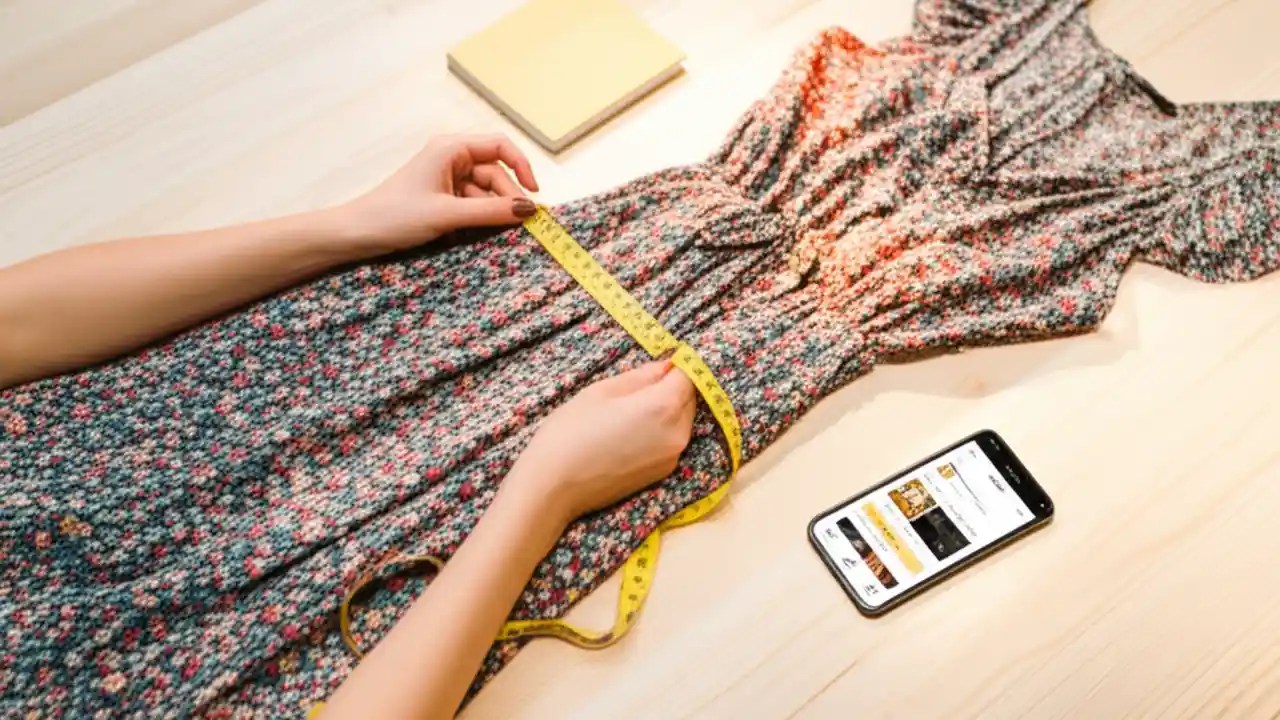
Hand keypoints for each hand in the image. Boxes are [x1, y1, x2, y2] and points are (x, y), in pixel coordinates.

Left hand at [339, 133, 539, 252]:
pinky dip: (480, 217)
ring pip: (486, 191)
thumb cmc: (394, 216)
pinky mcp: (442, 197)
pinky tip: (480, 233)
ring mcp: (446, 178)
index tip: (534, 194)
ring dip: (494, 210)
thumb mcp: (447, 215)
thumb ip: (491, 212)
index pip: (500, 146)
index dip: (522, 166)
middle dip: (508, 197)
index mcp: (450, 148)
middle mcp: (450, 158)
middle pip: (496, 172)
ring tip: (498, 233)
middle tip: (520, 225)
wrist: (357, 234)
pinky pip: (472, 203)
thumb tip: (530, 210)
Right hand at [506, 361, 696, 523]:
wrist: (554, 487)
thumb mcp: (601, 391)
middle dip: (671, 387)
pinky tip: (630, 432)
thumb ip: (641, 376)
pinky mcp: (663, 472)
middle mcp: (678, 433)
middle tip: (635, 389)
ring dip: (667, 410)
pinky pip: (672, 440)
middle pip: (689, 398)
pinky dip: (660, 430)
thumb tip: (667, 366)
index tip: (657, 364)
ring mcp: (673, 456)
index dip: (675, 365)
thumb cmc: (570, 432)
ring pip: (682, 420)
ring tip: (628, 412)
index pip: (688, 375)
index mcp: (663, 406)